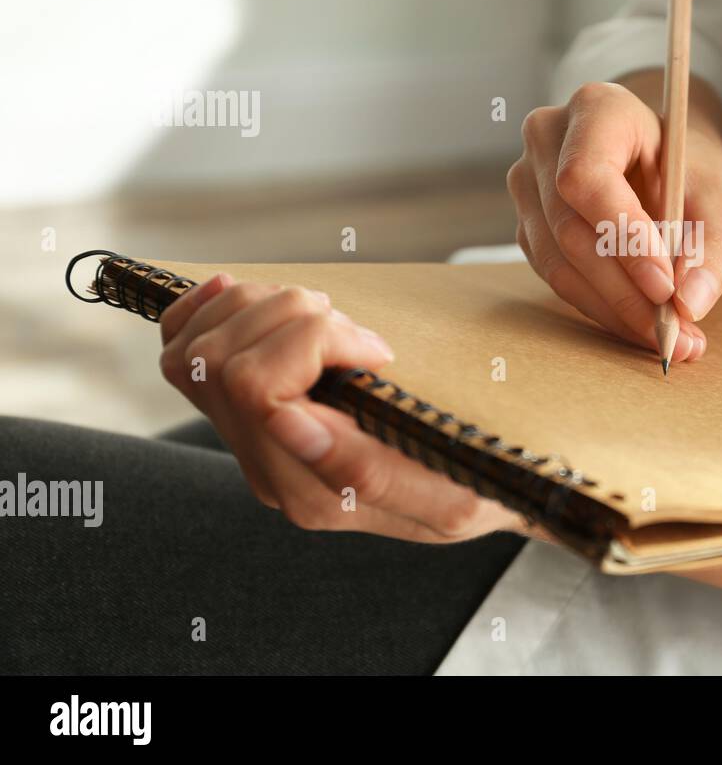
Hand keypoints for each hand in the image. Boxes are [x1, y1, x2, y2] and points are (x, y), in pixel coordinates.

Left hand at [158, 276, 528, 541]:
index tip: (380, 351)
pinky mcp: (240, 408)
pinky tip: (243, 295)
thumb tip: (289, 421)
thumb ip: (371, 471)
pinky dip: (206, 309)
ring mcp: (244, 439)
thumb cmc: (472, 489)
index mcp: (309, 492)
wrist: (465, 489)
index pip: (255, 388)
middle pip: (219, 360)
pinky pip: (180, 349)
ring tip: (329, 321)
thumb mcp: (453, 495)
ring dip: (263, 308)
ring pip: (195, 349)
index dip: (313, 341)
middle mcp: (264, 469)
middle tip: (358, 332)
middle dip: (293, 317)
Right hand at [507, 75, 721, 360]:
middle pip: (570, 228)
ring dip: (614, 309)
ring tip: (670, 339)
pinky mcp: (529, 225)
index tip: (666, 285)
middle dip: (625, 289)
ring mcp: (528, 183)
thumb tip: (691, 302)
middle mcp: (547, 140)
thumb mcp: (720, 197)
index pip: (586, 177)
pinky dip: (601, 308)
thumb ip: (713, 247)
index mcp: (597, 109)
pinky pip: (556, 276)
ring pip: (558, 260)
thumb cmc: (692, 169)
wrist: (664, 162)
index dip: (623, 235)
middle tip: (675, 330)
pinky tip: (641, 325)